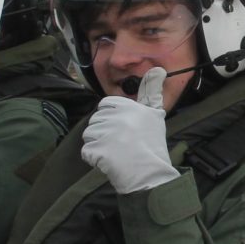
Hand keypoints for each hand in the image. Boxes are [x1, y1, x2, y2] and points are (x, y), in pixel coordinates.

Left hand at [81, 67, 177, 193]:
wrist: (150, 174)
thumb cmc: (152, 144)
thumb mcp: (155, 114)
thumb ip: (151, 91)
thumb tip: (157, 69)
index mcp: (127, 106)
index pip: (106, 105)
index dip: (111, 118)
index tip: (122, 129)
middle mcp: (115, 117)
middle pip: (96, 121)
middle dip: (104, 132)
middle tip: (120, 143)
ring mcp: (105, 134)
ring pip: (89, 135)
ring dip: (98, 145)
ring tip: (115, 152)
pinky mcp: (97, 150)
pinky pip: (87, 152)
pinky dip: (94, 159)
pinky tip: (109, 162)